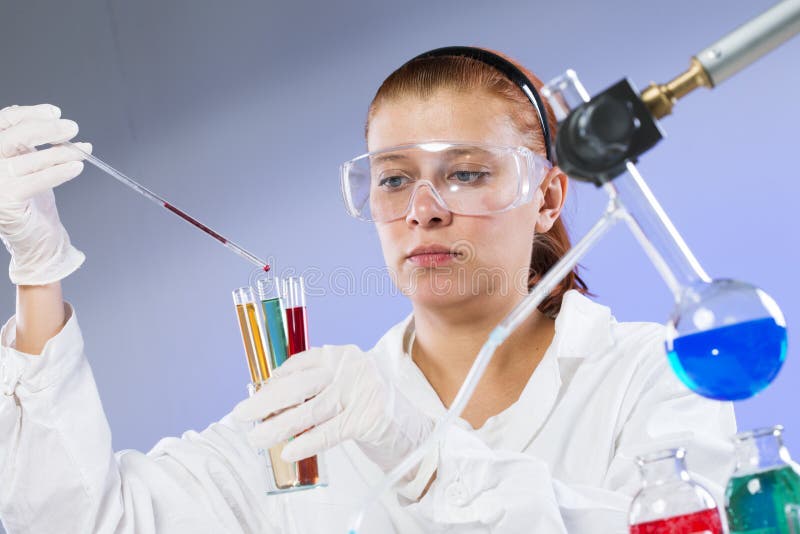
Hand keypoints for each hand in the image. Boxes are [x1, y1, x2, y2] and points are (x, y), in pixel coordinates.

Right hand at [0, 104, 91, 284]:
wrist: (37, 240)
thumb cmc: (33, 201)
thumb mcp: (28, 164)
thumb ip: (28, 142)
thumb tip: (48, 118)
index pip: (4, 121)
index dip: (30, 113)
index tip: (55, 112)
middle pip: (13, 135)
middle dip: (47, 128)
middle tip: (72, 127)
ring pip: (28, 158)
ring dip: (61, 152)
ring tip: (83, 151)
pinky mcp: (6, 202)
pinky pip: (36, 180)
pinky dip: (59, 172)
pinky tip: (77, 167)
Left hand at [233, 344, 434, 473]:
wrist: (410, 424)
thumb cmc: (365, 404)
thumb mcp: (340, 384)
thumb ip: (312, 385)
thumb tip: (267, 398)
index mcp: (340, 354)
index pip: (299, 363)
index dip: (274, 381)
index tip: (255, 396)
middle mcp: (350, 368)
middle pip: (299, 385)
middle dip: (266, 402)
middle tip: (242, 415)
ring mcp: (360, 391)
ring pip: (309, 411)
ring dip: (278, 427)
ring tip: (257, 439)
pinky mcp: (368, 417)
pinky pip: (328, 432)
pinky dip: (306, 443)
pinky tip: (288, 452)